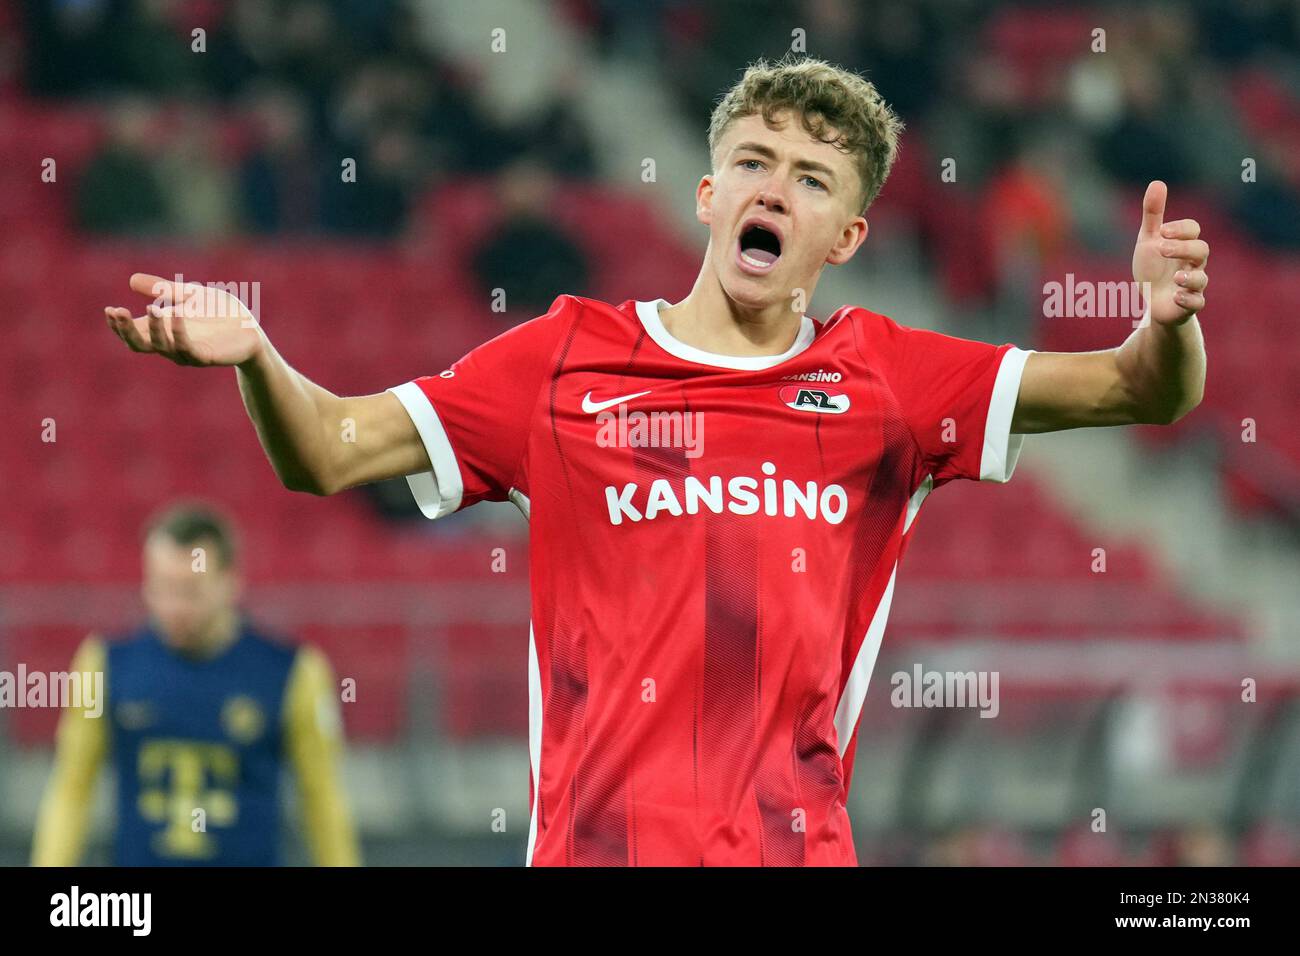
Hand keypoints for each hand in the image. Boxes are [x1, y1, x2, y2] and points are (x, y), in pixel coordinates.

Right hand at [103, 273, 263, 366]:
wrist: (250, 328)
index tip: (109, 309)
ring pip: (161, 346)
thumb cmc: (218, 312)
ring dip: (155, 329)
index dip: (118, 325)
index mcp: (162, 329)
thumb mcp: (189, 295)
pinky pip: (187, 348)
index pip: (133, 332)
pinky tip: (177, 315)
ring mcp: (187, 352)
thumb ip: (163, 289)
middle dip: (126, 330)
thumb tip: (131, 280)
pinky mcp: (206, 356)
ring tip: (153, 308)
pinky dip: (179, 332)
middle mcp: (170, 343)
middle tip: (117, 312)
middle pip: (139, 344)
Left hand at [1132, 180, 1208, 326]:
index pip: (1193, 230)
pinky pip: (1197, 303)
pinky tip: (1175, 295)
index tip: (1162, 231)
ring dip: (1190, 276)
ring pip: (1202, 279)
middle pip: (1202, 250)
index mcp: (1184, 245)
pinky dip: (1188, 299)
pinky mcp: (1188, 305)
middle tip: (1162, 248)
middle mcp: (1192, 263)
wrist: (1152, 302)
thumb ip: (1153, 214)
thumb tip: (1157, 182)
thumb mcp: (1148, 240)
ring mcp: (1192, 285)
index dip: (1180, 228)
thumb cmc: (1153, 268)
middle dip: (1184, 248)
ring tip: (1176, 276)